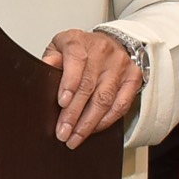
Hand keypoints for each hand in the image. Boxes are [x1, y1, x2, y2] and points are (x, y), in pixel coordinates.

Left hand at [41, 29, 142, 149]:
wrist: (110, 41)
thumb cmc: (80, 48)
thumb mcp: (58, 47)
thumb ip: (51, 59)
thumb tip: (44, 70)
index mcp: (78, 41)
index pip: (76, 61)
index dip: (69, 83)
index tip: (62, 103)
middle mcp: (102, 51)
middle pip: (89, 87)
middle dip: (74, 113)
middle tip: (64, 132)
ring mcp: (120, 65)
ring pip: (105, 99)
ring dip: (89, 122)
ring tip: (76, 137)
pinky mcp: (133, 78)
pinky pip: (121, 105)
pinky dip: (107, 120)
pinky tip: (94, 129)